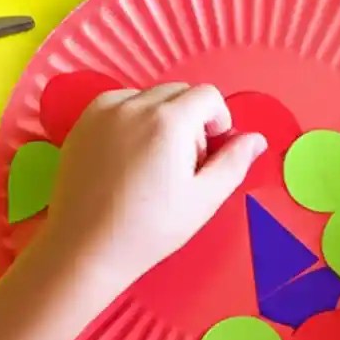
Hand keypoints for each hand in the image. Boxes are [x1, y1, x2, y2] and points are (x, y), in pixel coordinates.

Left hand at [39, 83, 266, 298]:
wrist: (85, 248)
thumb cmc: (149, 229)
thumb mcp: (204, 199)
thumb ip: (234, 162)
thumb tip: (256, 138)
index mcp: (168, 121)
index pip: (208, 95)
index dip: (219, 121)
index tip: (210, 153)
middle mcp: (134, 105)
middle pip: (179, 92)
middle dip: (191, 119)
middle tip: (183, 164)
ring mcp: (104, 111)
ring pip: (150, 97)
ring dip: (162, 117)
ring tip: (153, 163)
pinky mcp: (83, 121)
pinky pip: (121, 104)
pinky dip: (133, 120)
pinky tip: (128, 158)